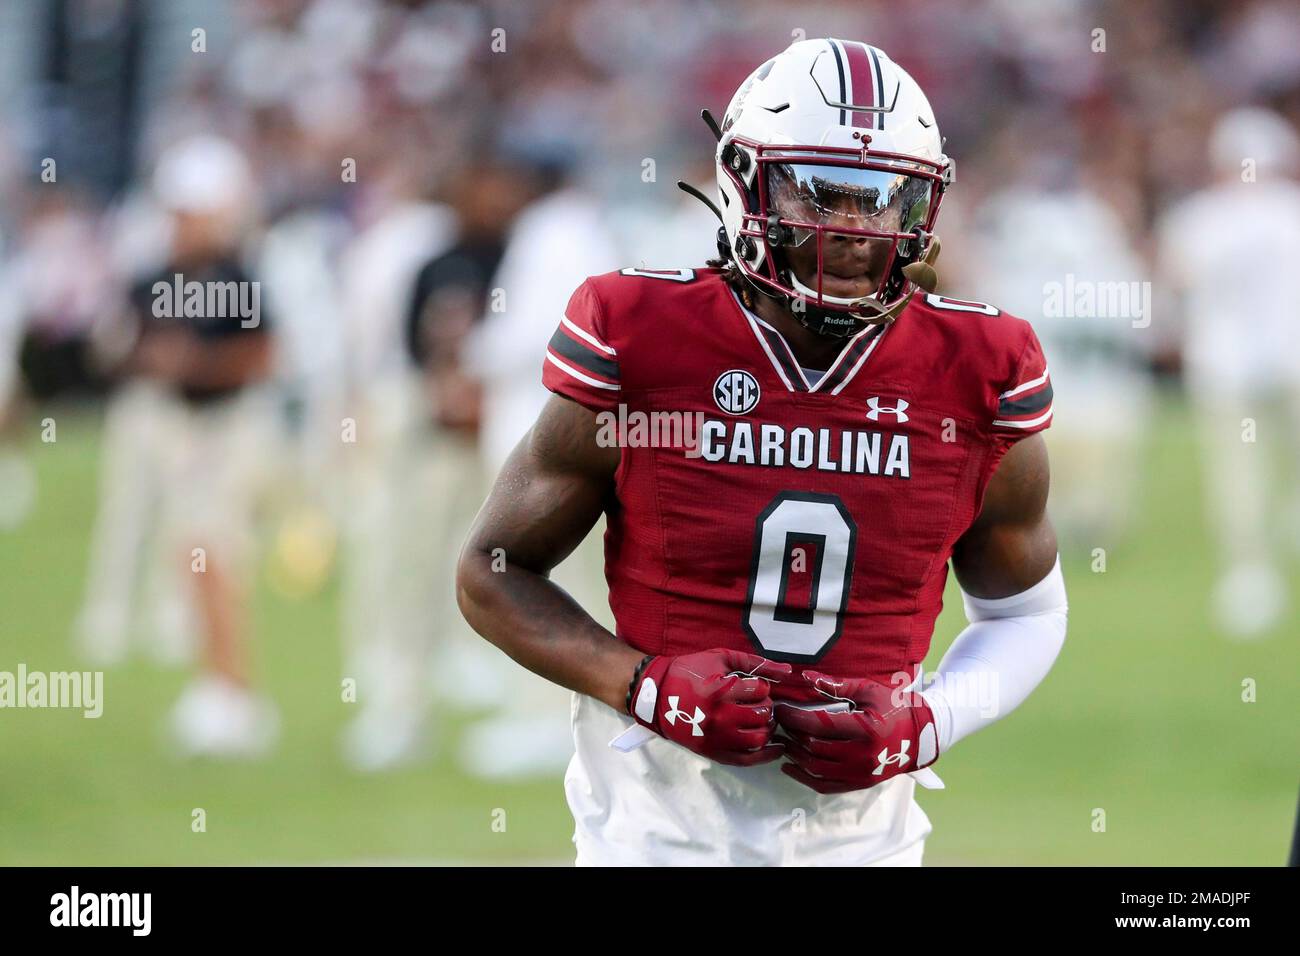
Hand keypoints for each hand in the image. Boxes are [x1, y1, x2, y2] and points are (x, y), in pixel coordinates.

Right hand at [628, 649, 790, 766]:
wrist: (656, 695)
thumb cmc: (689, 672)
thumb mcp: (719, 659)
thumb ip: (754, 662)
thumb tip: (788, 671)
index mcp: (720, 691)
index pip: (760, 691)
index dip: (760, 687)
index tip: (753, 687)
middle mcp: (720, 717)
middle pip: (762, 716)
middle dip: (766, 707)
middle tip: (759, 703)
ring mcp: (716, 738)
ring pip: (758, 739)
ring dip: (767, 728)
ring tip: (761, 720)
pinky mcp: (713, 753)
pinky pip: (747, 760)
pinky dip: (766, 754)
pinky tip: (775, 747)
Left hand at [774, 670, 938, 793]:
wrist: (918, 737)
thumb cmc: (892, 708)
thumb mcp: (868, 690)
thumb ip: (837, 685)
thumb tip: (807, 677)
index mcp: (866, 728)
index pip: (819, 725)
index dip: (794, 718)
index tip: (780, 709)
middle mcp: (863, 755)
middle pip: (814, 748)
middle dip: (791, 735)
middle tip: (779, 723)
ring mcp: (860, 773)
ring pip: (816, 768)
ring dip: (794, 755)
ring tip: (783, 741)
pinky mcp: (858, 784)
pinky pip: (825, 785)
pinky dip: (803, 777)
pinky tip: (790, 766)